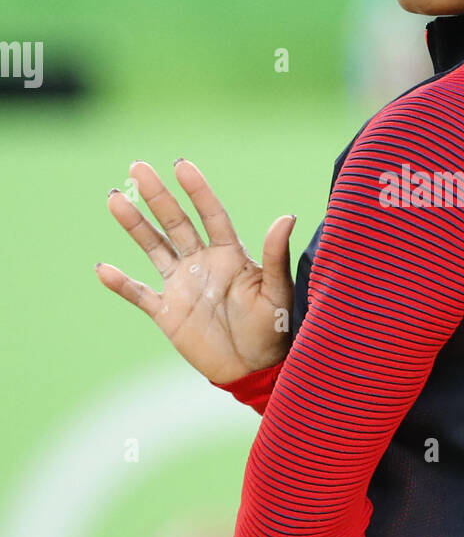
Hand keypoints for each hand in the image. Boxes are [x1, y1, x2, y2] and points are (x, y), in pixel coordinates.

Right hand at [96, 159, 296, 384]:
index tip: (181, 165)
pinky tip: (102, 268)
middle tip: (138, 167)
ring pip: (154, 248)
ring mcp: (182, 285)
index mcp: (230, 254)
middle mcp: (203, 263)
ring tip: (113, 198)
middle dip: (157, 196)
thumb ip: (275, 256)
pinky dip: (121, 283)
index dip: (197, 190)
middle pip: (176, 223)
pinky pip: (140, 294)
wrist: (255, 371)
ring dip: (134, 225)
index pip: (211, 214)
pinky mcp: (168, 312)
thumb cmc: (274, 329)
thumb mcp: (277, 291)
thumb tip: (287, 217)